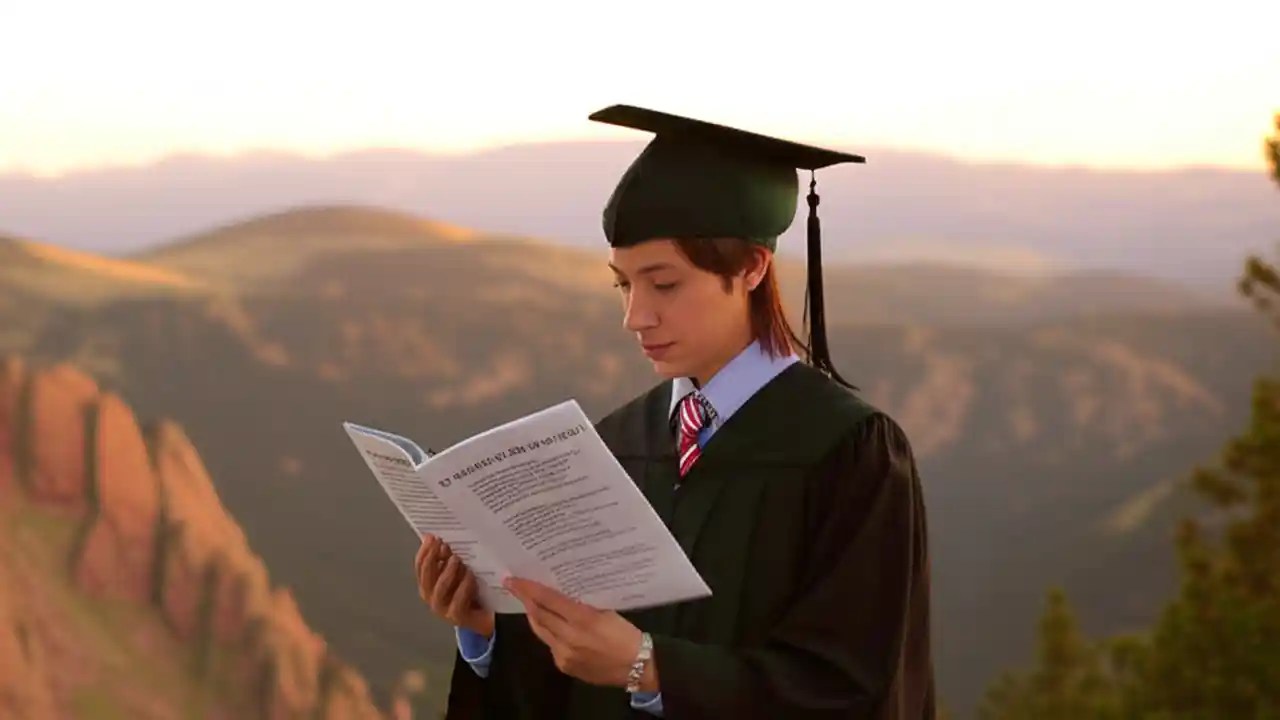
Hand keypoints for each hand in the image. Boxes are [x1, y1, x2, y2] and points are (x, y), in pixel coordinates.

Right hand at [414, 534, 494, 637]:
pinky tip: (470, 575)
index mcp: (428, 584)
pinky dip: (463, 586)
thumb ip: (447, 558)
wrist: (485, 615)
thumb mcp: (457, 570)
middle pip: (426, 576)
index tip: (432, 537)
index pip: (420, 566)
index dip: (424, 551)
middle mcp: (431, 597)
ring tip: (456, 559)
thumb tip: (438, 541)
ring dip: (447, 572)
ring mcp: (442, 609)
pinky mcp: (457, 616)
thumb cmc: (468, 590)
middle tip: (442, 544)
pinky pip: (458, 600)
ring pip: (439, 589)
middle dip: (432, 558)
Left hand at [505, 577, 658, 691]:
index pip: (548, 600)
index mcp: (583, 619)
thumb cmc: (626, 634)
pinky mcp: (564, 666)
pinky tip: (550, 626)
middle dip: (525, 600)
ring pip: (541, 631)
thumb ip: (582, 606)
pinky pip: (550, 645)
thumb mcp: (607, 612)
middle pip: (539, 615)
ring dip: (533, 616)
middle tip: (515, 587)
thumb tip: (562, 597)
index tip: (513, 580)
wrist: (638, 667)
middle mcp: (569, 637)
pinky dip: (547, 633)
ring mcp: (564, 654)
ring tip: (528, 603)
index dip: (529, 589)